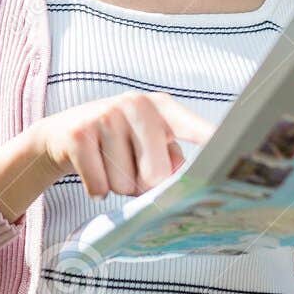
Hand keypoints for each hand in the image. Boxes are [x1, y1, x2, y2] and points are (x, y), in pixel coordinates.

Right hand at [33, 91, 215, 199]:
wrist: (60, 134)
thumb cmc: (116, 143)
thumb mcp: (147, 143)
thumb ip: (171, 160)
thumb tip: (182, 184)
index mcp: (160, 108)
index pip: (193, 127)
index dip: (213, 141)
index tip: (232, 156)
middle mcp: (135, 103)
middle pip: (156, 175)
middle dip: (142, 185)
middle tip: (128, 167)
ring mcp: (105, 115)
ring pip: (125, 184)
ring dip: (116, 186)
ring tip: (106, 163)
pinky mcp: (79, 133)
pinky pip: (100, 186)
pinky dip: (96, 189)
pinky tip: (90, 168)